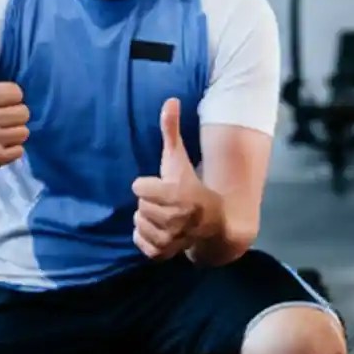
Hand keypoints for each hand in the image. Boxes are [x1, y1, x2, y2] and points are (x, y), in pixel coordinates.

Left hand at [132, 98, 218, 260]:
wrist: (213, 222)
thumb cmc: (191, 186)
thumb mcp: (179, 158)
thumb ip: (171, 130)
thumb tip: (169, 99)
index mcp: (179, 195)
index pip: (139, 187)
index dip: (147, 184)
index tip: (163, 184)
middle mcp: (175, 219)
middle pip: (139, 205)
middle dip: (150, 202)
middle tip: (167, 202)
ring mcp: (170, 239)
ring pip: (139, 223)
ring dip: (148, 219)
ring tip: (164, 215)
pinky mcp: (164, 253)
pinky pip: (141, 243)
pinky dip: (145, 237)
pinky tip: (158, 230)